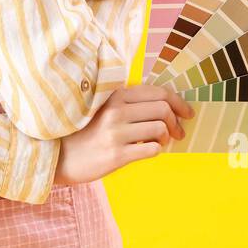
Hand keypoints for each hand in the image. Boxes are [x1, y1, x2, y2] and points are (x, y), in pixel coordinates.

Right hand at [52, 84, 195, 185]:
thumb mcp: (103, 109)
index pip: (158, 92)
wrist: (59, 155)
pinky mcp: (117, 155)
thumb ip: (128, 103)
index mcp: (115, 95)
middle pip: (163, 109)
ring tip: (160, 142)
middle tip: (178, 132)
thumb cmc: (85, 132)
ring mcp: (116, 133)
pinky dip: (156, 150)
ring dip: (166, 137)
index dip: (179, 102)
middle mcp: (116, 111)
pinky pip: (151, 150)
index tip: (187, 113)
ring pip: (160, 129)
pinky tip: (148, 151)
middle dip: (176, 121)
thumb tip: (165, 106)